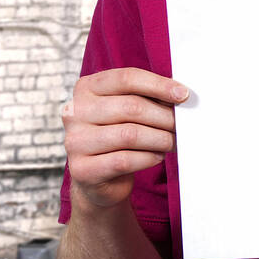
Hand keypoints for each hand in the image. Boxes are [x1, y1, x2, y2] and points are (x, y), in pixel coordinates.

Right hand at [62, 67, 188, 210]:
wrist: (97, 180)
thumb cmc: (116, 138)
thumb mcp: (125, 112)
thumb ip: (145, 98)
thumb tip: (180, 95)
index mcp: (86, 88)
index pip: (126, 78)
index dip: (158, 85)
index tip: (183, 94)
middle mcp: (75, 112)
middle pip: (131, 107)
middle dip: (164, 116)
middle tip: (181, 125)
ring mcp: (75, 141)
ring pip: (129, 135)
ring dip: (160, 139)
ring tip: (171, 142)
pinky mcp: (82, 169)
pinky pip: (124, 160)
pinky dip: (148, 158)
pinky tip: (157, 156)